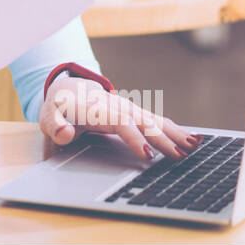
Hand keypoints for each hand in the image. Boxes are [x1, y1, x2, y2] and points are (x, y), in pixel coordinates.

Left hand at [38, 73, 201, 161]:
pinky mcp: (136, 115)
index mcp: (99, 109)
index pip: (120, 123)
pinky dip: (176, 130)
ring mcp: (129, 110)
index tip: (147, 153)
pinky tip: (194, 140)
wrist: (69, 89)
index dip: (134, 138)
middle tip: (180, 155)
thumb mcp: (49, 116)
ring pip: (155, 121)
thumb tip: (64, 133)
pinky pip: (158, 122)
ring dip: (176, 134)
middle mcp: (118, 107)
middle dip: (162, 139)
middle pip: (144, 123)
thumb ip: (55, 126)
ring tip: (195, 146)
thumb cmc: (60, 107)